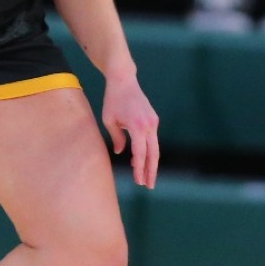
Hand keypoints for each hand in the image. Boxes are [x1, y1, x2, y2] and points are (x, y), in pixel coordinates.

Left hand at [101, 71, 159, 188]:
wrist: (124, 80)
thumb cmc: (113, 100)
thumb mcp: (109, 121)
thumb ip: (117, 138)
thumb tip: (121, 153)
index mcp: (137, 126)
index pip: (140, 153)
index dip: (139, 169)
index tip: (138, 181)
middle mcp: (149, 125)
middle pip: (153, 154)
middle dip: (151, 171)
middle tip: (149, 186)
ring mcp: (153, 122)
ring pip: (155, 148)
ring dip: (151, 163)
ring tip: (147, 177)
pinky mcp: (153, 119)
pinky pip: (152, 139)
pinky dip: (149, 151)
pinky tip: (142, 160)